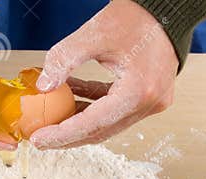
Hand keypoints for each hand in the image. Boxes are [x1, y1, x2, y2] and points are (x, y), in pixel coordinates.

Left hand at [30, 0, 177, 148]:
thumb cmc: (137, 18)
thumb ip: (64, 59)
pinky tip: (73, 96)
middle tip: (41, 138)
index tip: (39, 140)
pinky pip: (115, 110)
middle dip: (69, 136)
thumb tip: (43, 85)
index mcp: (138, 92)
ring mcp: (151, 103)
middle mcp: (148, 104)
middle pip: (101, 131)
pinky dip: (93, 106)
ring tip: (52, 118)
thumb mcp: (94, 34)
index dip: (62, 134)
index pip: (93, 124)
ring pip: (108, 123)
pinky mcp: (148, 97)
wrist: (166, 10)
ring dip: (80, 121)